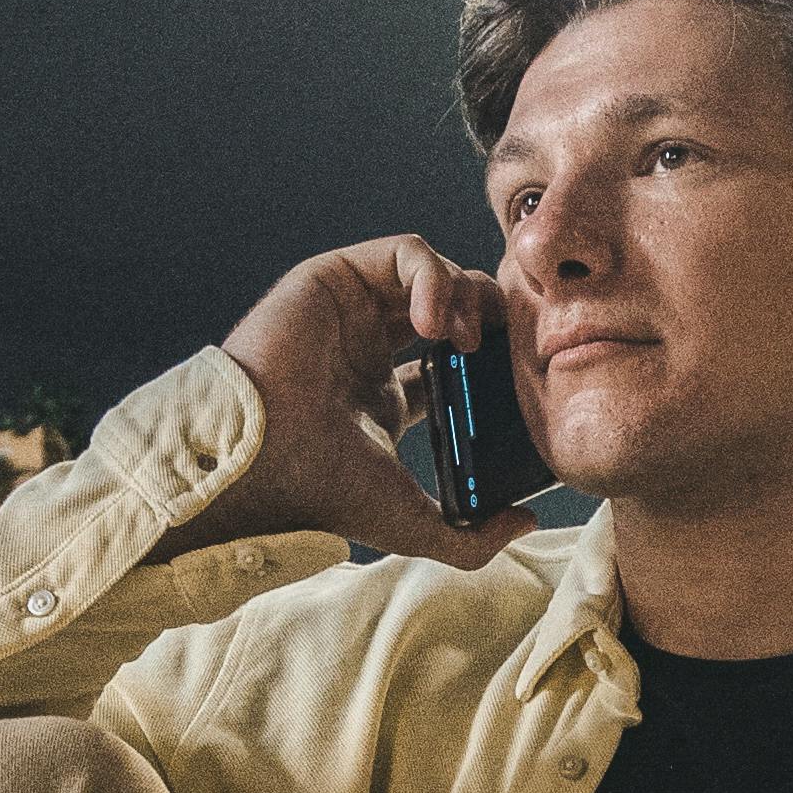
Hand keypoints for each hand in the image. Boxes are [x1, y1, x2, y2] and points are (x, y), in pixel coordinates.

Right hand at [183, 236, 541, 566]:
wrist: (266, 457)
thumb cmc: (324, 490)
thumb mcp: (412, 525)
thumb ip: (472, 539)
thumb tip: (526, 522)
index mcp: (382, 399)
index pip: (451, 363)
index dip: (491, 364)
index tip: (513, 382)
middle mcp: (367, 350)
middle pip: (450, 309)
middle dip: (488, 318)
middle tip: (499, 350)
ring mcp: (351, 311)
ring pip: (434, 273)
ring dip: (466, 296)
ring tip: (466, 338)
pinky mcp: (336, 278)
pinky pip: (406, 253)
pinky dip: (434, 275)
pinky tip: (435, 321)